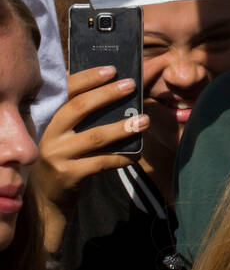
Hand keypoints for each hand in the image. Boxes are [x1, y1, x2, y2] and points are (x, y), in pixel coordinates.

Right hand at [34, 66, 148, 250]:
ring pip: (94, 137)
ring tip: (144, 120)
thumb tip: (116, 95)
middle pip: (79, 108)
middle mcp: (51, 135)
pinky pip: (101, 163)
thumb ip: (80, 120)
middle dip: (107, 94)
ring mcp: (58, 156)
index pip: (67, 93)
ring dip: (122, 128)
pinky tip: (136, 155)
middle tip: (131, 86)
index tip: (111, 70)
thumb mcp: (64, 137)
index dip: (88, 79)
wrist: (45, 200)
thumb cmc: (62, 160)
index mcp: (50, 120)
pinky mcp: (68, 175)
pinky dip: (121, 158)